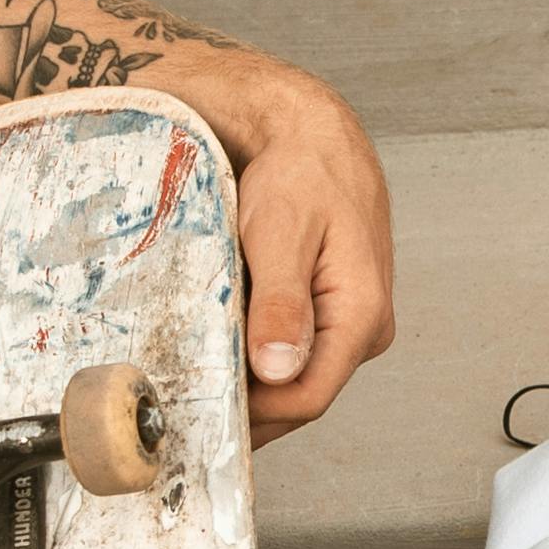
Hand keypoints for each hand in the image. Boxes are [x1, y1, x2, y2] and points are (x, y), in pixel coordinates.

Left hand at [177, 55, 398, 439]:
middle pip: (299, 396)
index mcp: (362, 314)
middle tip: (184, 398)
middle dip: (247, 404)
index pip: (307, 397)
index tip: (200, 407)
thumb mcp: (282, 231)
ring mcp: (348, 324)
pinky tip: (221, 348)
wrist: (311, 135)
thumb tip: (279, 368)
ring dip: (248, 382)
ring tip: (197, 372)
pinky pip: (289, 352)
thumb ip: (280, 303)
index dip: (253, 413)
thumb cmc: (302, 171)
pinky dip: (253, 358)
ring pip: (292, 377)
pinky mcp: (328, 314)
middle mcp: (364, 329)